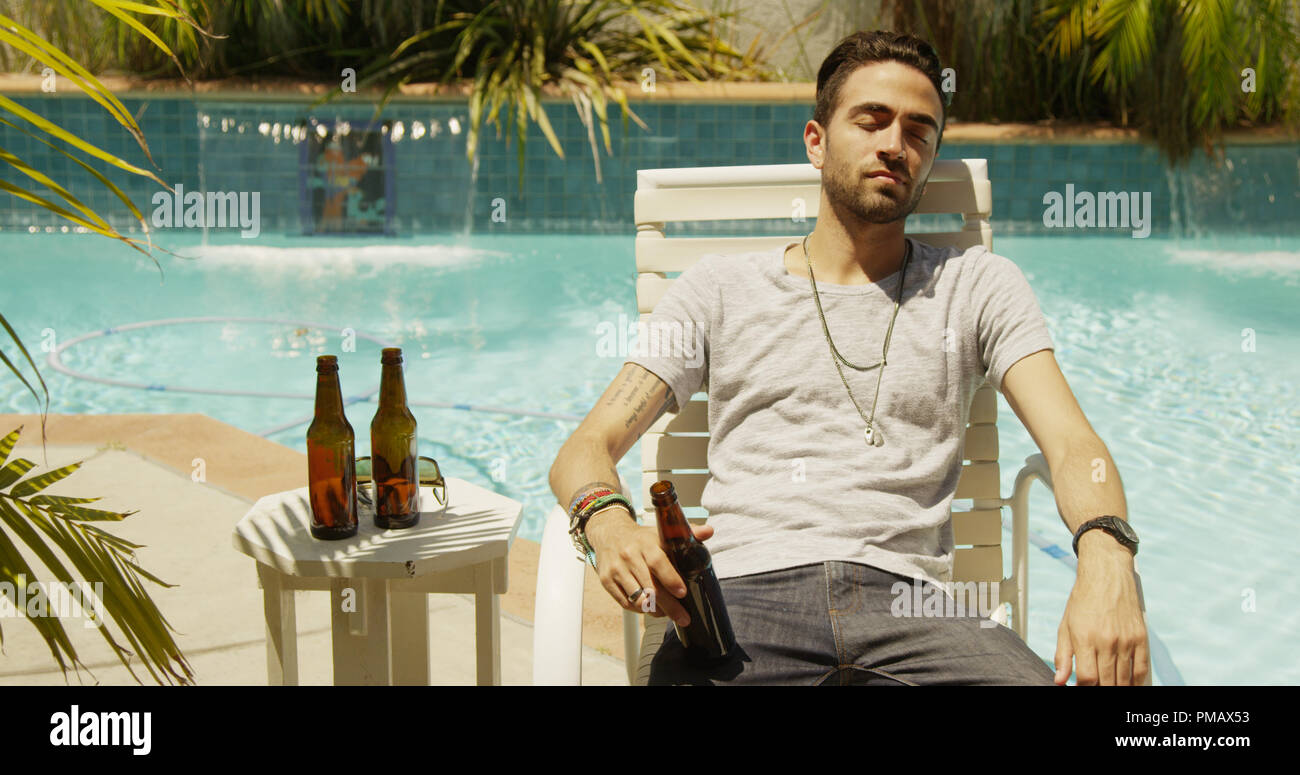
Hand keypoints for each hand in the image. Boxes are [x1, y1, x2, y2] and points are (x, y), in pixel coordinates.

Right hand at [585, 506, 714, 626]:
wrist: (608, 533)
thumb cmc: (640, 538)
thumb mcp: (661, 532)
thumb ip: (686, 533)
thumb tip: (709, 531)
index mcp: (645, 543)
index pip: (657, 562)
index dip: (671, 579)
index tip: (682, 593)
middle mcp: (628, 556)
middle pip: (650, 587)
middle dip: (669, 606)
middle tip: (684, 618)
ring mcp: (616, 570)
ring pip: (637, 599)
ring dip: (655, 611)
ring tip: (667, 613)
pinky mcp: (606, 581)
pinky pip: (625, 603)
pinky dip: (640, 610)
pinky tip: (650, 608)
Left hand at [1054, 537, 1148, 684]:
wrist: (1107, 576)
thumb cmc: (1082, 600)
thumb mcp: (1065, 626)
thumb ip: (1062, 655)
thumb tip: (1059, 681)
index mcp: (1085, 638)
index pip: (1087, 678)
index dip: (1084, 690)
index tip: (1081, 689)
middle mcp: (1107, 641)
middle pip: (1107, 682)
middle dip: (1100, 691)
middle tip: (1096, 688)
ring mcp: (1126, 641)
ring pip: (1124, 679)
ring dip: (1117, 688)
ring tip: (1109, 687)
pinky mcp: (1141, 638)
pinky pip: (1141, 669)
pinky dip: (1135, 682)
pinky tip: (1128, 685)